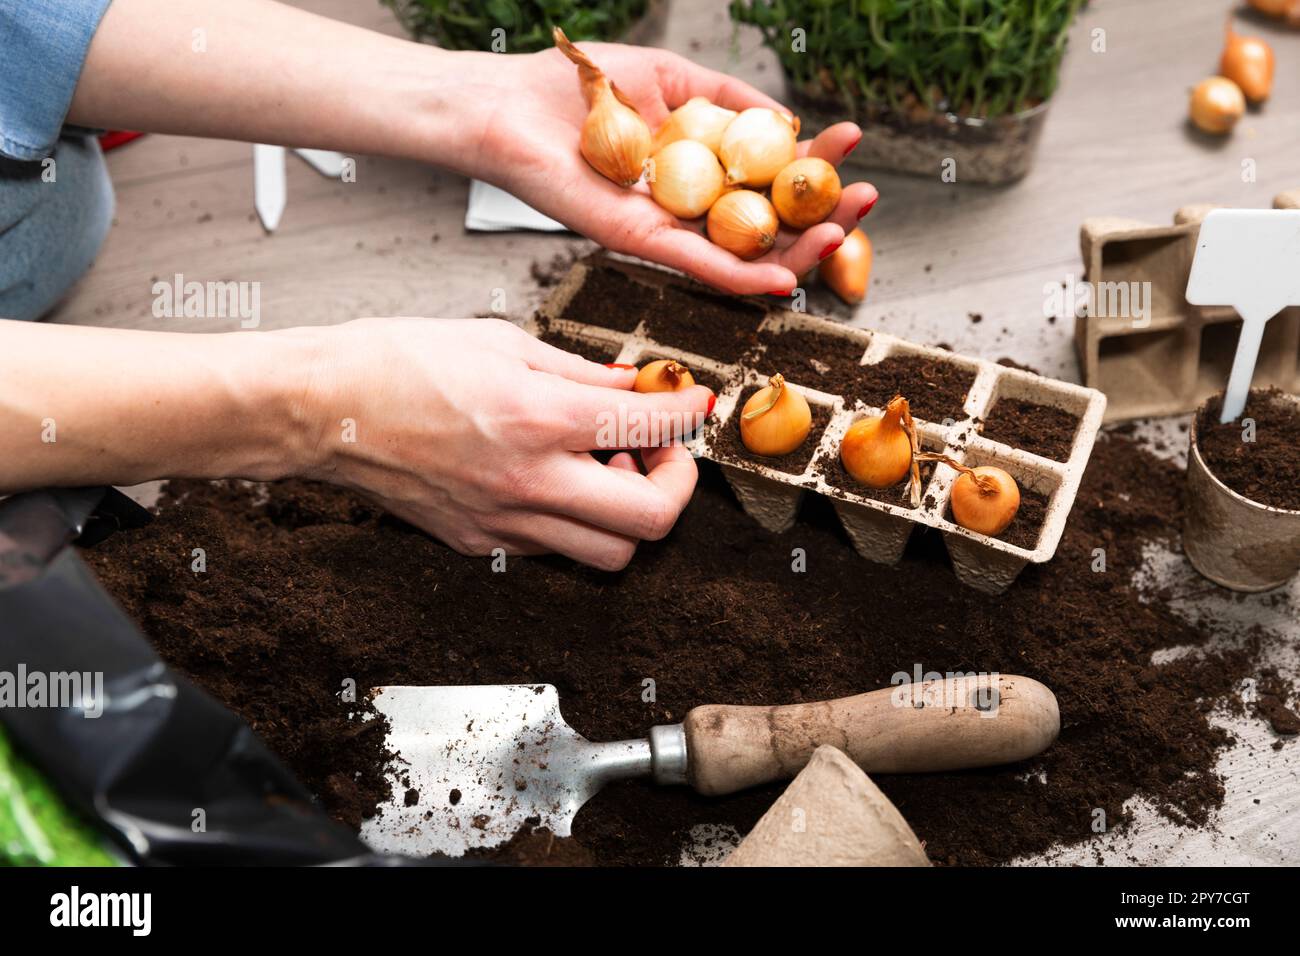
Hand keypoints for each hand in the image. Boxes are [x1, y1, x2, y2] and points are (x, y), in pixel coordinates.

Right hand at [304, 317, 713, 569]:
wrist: (322, 409)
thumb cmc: (396, 362)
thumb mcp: (500, 341)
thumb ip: (577, 371)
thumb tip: (630, 385)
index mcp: (539, 418)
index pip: (651, 429)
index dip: (689, 414)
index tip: (694, 404)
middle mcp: (529, 481)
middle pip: (650, 522)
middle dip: (678, 486)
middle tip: (664, 453)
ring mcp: (503, 522)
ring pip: (609, 555)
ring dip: (629, 516)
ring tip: (608, 471)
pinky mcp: (478, 542)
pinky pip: (553, 550)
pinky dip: (575, 522)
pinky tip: (558, 481)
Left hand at [471, 43, 877, 294]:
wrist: (511, 105)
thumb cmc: (582, 86)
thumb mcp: (671, 77)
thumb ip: (727, 98)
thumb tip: (786, 121)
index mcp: (699, 165)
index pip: (771, 174)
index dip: (816, 163)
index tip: (855, 142)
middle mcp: (689, 203)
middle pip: (768, 221)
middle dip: (823, 213)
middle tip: (868, 198)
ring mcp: (666, 227)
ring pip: (742, 252)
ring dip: (797, 251)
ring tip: (844, 234)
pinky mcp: (637, 241)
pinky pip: (697, 266)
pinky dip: (742, 275)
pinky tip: (785, 279)